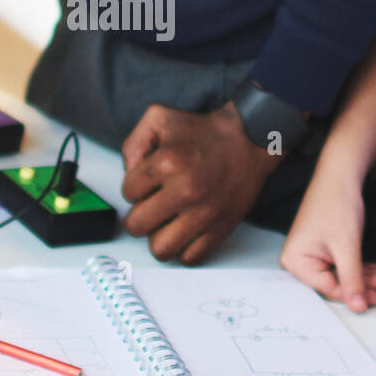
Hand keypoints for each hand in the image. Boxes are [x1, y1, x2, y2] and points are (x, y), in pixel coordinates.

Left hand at [120, 102, 280, 263]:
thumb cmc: (202, 130)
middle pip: (137, 226)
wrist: (247, 140)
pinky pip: (190, 258)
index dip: (133, 187)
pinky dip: (182, 248)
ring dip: (156, 237)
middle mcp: (185, 191)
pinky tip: (183, 230)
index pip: (127, 193)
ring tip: (165, 221)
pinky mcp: (221, 229)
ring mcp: (204, 214)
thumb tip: (128, 176)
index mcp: (166, 163)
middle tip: (150, 205)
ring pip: (161, 249)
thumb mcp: (157, 118)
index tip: (146, 181)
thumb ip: (133, 144)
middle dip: (138, 215)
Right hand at [280, 165, 375, 310]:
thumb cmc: (335, 206)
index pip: (328, 288)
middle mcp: (299, 260)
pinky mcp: (325, 250)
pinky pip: (346, 266)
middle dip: (367, 282)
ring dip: (370, 275)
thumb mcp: (346, 247)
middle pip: (337, 283)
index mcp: (295, 260)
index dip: (355, 293)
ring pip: (345, 276)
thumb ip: (352, 280)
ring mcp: (312, 254)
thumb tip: (358, 307)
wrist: (340, 177)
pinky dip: (365, 267)